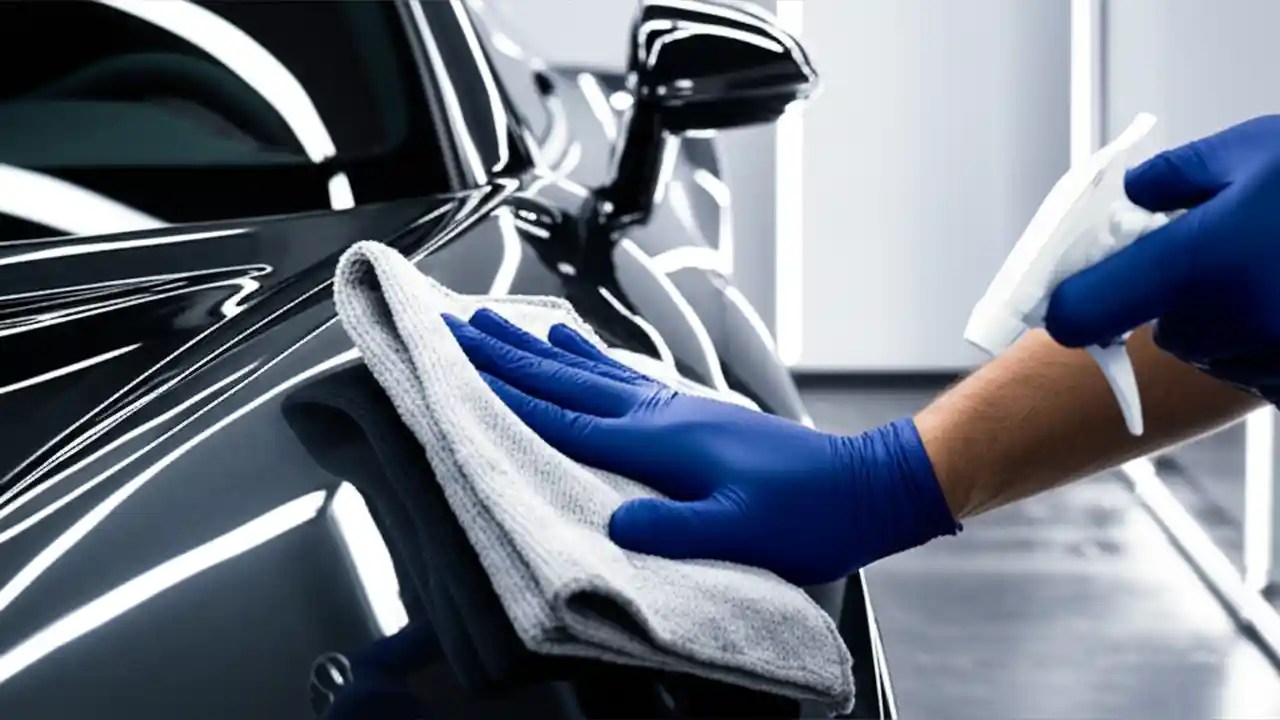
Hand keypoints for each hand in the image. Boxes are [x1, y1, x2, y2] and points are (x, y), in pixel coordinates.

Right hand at [445, 308, 957, 584]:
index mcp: (660, 441)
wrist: (863, 487)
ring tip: (497, 324)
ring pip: (586, 369)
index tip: (458, 365)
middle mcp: (660, 413)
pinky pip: (620, 376)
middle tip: (454, 327)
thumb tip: (617, 522)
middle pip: (563, 378)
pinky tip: (572, 343)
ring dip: (535, 346)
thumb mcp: (743, 530)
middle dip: (503, 354)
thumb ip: (678, 526)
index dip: (505, 392)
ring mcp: (674, 407)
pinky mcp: (689, 412)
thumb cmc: (808, 514)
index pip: (564, 415)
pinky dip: (587, 357)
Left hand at [1046, 115, 1279, 402]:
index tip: (1064, 293)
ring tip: (1278, 267)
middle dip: (1174, 294)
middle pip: (1157, 329)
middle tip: (1222, 248)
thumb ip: (1170, 176)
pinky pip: (1257, 365)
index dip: (1065, 303)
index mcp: (1194, 264)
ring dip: (1224, 318)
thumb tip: (1127, 197)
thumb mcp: (1250, 152)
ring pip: (1210, 348)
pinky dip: (1266, 339)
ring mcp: (1269, 359)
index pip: (1080, 311)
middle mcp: (1226, 323)